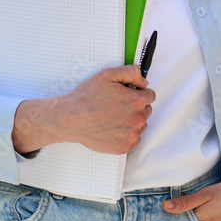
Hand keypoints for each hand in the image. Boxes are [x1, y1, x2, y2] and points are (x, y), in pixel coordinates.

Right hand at [13, 64, 154, 154]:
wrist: (70, 119)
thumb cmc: (87, 97)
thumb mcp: (108, 74)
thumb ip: (131, 72)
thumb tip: (144, 81)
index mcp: (136, 101)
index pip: (150, 95)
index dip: (138, 93)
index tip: (128, 95)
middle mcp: (138, 119)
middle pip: (146, 110)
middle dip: (135, 106)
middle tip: (117, 106)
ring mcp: (131, 135)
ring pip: (141, 125)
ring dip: (132, 120)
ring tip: (113, 117)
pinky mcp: (124, 147)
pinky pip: (134, 139)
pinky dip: (126, 134)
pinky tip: (112, 128)